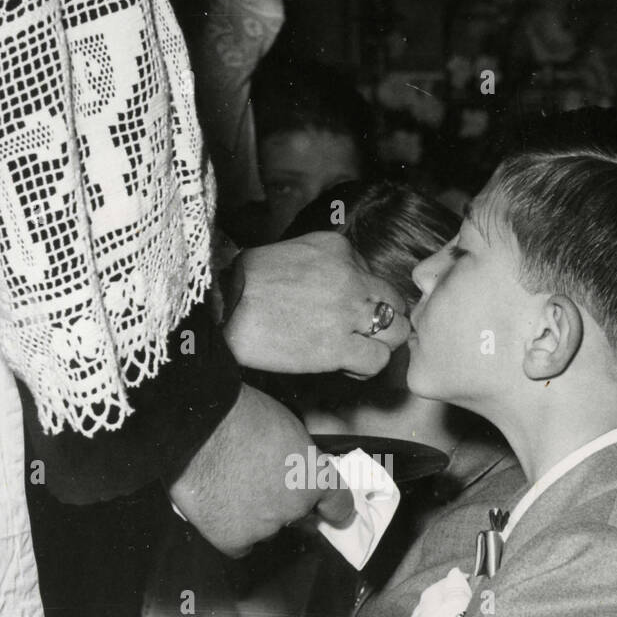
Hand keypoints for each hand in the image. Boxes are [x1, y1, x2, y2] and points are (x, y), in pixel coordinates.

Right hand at [169, 385, 352, 555]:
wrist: (200, 428)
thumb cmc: (240, 415)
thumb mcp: (287, 428)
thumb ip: (297, 458)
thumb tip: (291, 469)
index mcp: (316, 477)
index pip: (338, 505)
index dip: (329, 507)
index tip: (325, 510)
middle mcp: (296, 507)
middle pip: (295, 515)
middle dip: (281, 503)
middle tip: (256, 482)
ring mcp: (266, 527)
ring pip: (264, 530)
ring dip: (253, 516)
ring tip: (229, 488)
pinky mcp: (235, 539)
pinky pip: (238, 544)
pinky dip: (230, 531)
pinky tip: (218, 508)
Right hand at [223, 233, 408, 375]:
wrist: (221, 306)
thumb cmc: (244, 284)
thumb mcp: (290, 254)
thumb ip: (323, 266)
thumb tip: (338, 288)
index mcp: (339, 249)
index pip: (374, 277)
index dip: (364, 300)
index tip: (342, 313)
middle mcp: (350, 276)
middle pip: (394, 303)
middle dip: (382, 322)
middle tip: (362, 336)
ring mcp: (347, 311)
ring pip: (396, 331)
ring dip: (380, 345)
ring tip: (357, 352)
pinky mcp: (337, 346)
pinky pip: (377, 360)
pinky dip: (367, 368)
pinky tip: (348, 367)